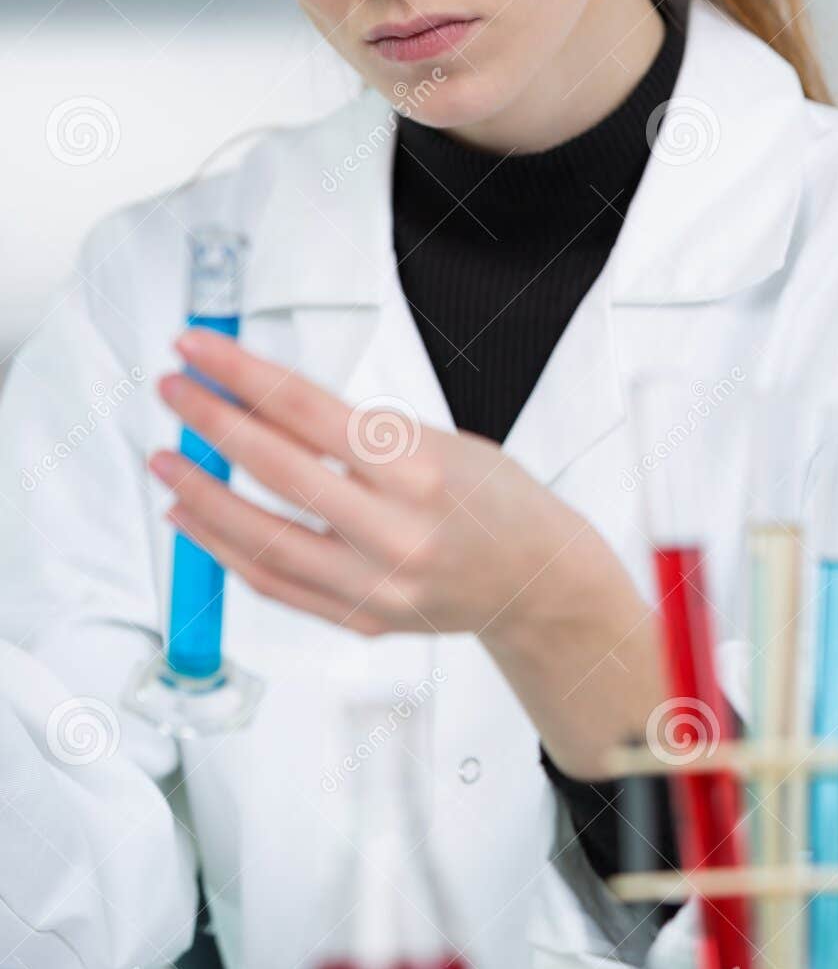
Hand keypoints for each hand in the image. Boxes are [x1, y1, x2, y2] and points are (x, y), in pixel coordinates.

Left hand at [149, 327, 600, 643]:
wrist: (540, 580)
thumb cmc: (494, 499)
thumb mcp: (441, 441)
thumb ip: (357, 433)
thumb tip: (263, 404)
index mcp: (419, 468)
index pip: (305, 408)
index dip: (240, 374)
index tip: (196, 349)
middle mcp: (396, 531)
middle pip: (276, 469)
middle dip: (212, 423)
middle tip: (173, 392)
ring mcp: (376, 584)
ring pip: (261, 539)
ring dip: (201, 496)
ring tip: (167, 460)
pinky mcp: (362, 620)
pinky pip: (274, 583)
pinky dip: (225, 549)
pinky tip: (194, 519)